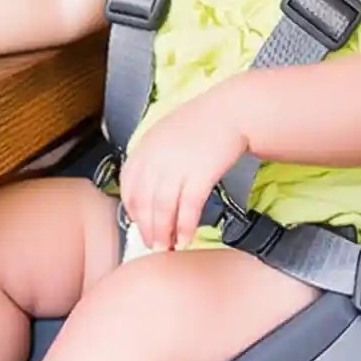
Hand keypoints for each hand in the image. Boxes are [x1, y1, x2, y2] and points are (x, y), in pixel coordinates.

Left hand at [119, 87, 248, 251]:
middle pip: (144, 202)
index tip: (138, 223)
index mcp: (144, 147)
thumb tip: (148, 190)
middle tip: (152, 244)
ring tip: (167, 247)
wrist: (232, 112)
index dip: (132, 209)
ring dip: (164, 233)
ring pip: (163, 209)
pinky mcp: (200, 175)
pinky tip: (186, 239)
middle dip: (147, 228)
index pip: (128, 186)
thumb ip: (152, 159)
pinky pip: (188, 208)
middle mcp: (156, 158)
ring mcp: (177, 166)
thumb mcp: (165, 135)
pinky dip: (185, 227)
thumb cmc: (202, 124)